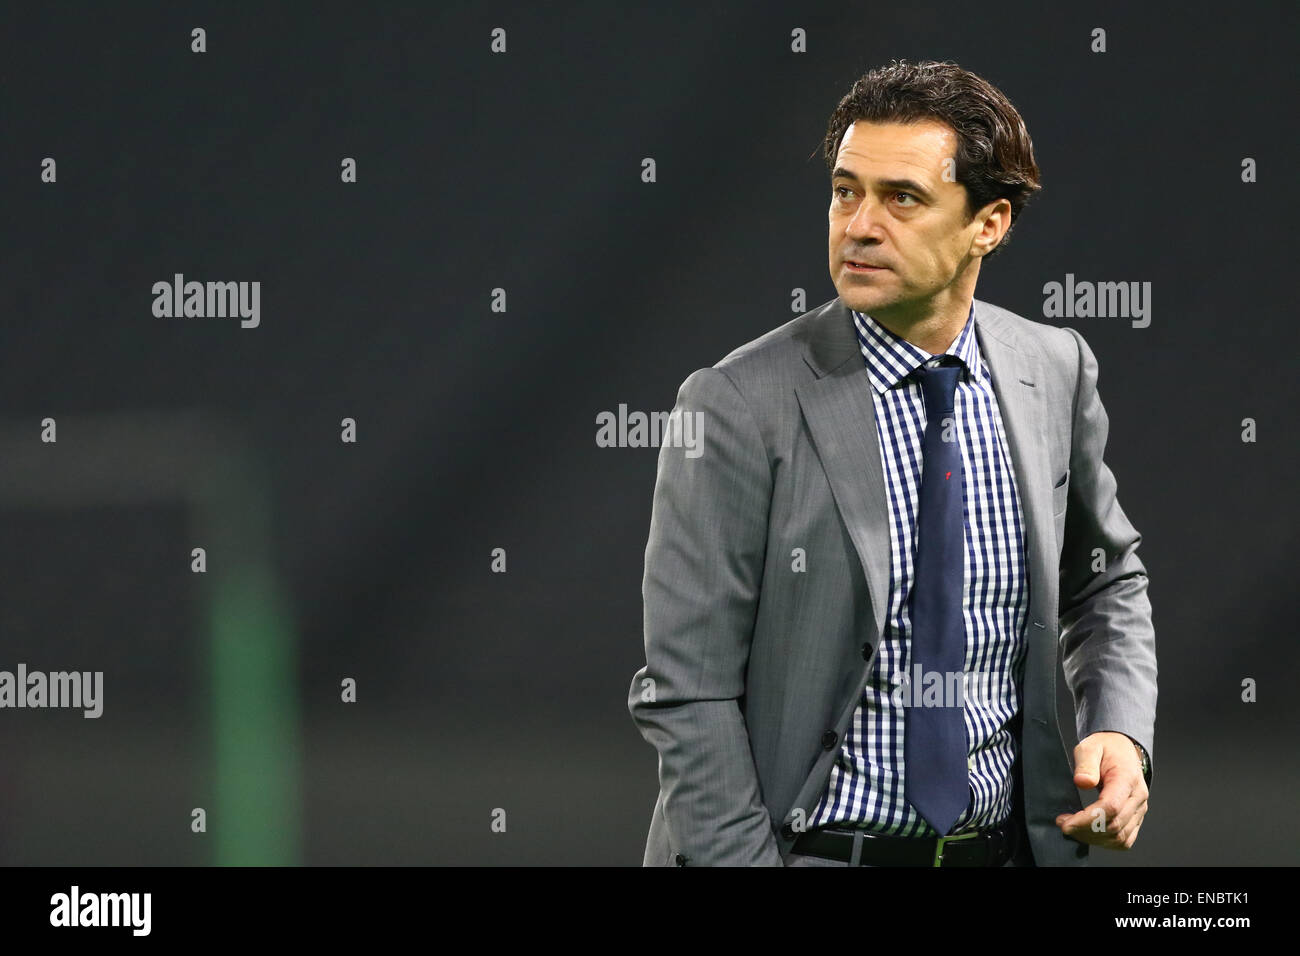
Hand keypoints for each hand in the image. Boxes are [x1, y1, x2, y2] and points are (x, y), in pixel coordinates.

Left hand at [1055, 731, 1148, 849]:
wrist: (1122, 749)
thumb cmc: (1106, 748)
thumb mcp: (1090, 747)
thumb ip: (1086, 763)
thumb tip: (1082, 782)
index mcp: (1127, 779)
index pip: (1111, 807)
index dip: (1087, 820)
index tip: (1066, 822)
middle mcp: (1138, 797)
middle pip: (1114, 826)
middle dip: (1084, 830)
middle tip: (1063, 824)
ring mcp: (1139, 810)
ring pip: (1119, 837)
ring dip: (1093, 838)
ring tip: (1072, 828)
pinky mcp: (1136, 818)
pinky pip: (1124, 839)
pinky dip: (1105, 842)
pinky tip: (1087, 834)